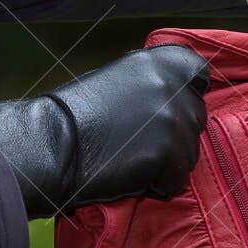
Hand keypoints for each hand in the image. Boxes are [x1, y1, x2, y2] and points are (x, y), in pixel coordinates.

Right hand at [0, 45, 210, 217]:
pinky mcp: (169, 152)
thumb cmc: (70, 117)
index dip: (189, 94)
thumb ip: (147, 86)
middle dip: (176, 135)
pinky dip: (158, 186)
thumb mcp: (114, 82)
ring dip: (167, 163)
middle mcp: (170, 84)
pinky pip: (177, 180)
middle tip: (139, 145)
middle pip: (196, 118)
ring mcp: (173, 117)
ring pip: (190, 153)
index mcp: (156, 61)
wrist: (49, 144)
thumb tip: (170, 99)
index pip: (198, 72)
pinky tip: (130, 178)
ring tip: (129, 162)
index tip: (174, 109)